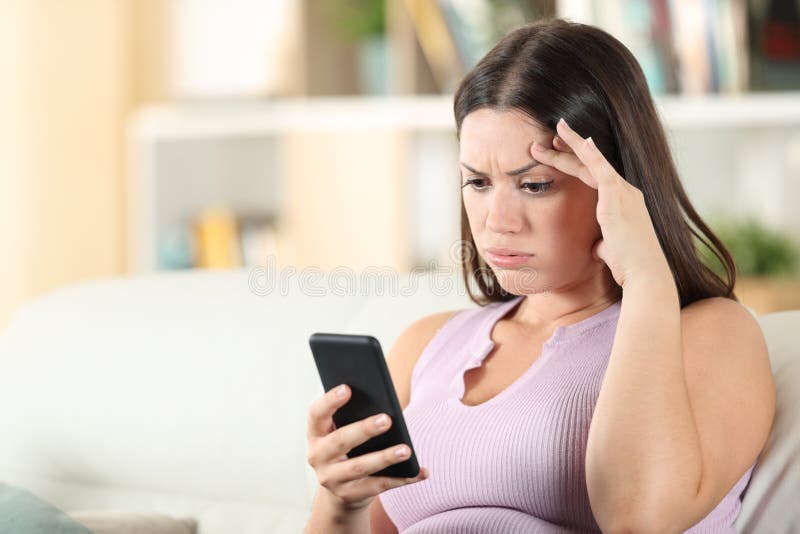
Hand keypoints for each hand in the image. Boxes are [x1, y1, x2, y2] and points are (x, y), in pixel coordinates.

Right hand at [306, 384, 428, 512]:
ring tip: (406, 450)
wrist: (340, 489)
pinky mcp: (349, 495)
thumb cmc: (347, 448)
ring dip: (384, 458)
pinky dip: (402, 479)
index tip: (347, 388)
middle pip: (339, 441)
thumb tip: (384, 404)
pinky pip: (379, 486)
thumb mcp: (342, 431)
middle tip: (387, 419)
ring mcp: (332, 479)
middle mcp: (318, 456)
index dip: (329, 401)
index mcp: (316, 433)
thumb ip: (353, 416)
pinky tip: (420, 472)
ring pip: (359, 467)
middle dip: (364, 430)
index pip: (316, 414)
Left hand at [531, 118, 671, 287]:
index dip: (576, 164)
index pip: (595, 176)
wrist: (644, 272)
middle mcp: (626, 192)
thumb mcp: (610, 251)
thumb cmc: (628, 266)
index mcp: (623, 203)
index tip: (558, 154)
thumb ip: (602, 243)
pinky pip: (600, 168)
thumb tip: (596, 247)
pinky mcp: (617, 196)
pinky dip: (589, 153)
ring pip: (592, 161)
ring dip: (570, 146)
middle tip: (547, 140)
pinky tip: (579, 140)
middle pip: (591, 164)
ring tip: (553, 132)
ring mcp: (623, 192)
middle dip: (568, 150)